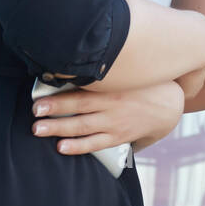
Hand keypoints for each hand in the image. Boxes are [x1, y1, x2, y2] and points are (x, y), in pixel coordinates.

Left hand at [31, 80, 185, 154]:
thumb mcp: (128, 73)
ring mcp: (114, 122)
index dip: (60, 92)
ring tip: (38, 130)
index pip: (82, 88)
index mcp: (111, 87)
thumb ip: (106, 71)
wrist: (170, 105)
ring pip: (82, 126)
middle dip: (54, 110)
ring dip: (59, 128)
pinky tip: (62, 147)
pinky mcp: (119, 136)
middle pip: (78, 106)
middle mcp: (111, 103)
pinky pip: (96, 143)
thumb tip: (76, 59)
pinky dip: (78, 146)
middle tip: (34, 113)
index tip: (40, 95)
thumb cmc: (143, 86)